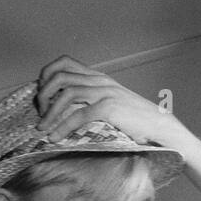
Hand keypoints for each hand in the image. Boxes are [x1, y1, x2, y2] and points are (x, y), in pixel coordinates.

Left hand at [33, 56, 188, 152]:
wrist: (161, 127)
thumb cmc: (137, 120)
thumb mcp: (114, 102)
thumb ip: (94, 99)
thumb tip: (68, 110)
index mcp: (99, 76)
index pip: (64, 62)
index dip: (46, 75)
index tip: (41, 94)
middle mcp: (100, 80)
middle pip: (59, 76)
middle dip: (43, 94)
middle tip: (40, 112)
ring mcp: (105, 93)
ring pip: (66, 93)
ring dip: (49, 112)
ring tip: (43, 128)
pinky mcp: (110, 108)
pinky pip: (79, 115)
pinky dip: (63, 127)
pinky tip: (56, 138)